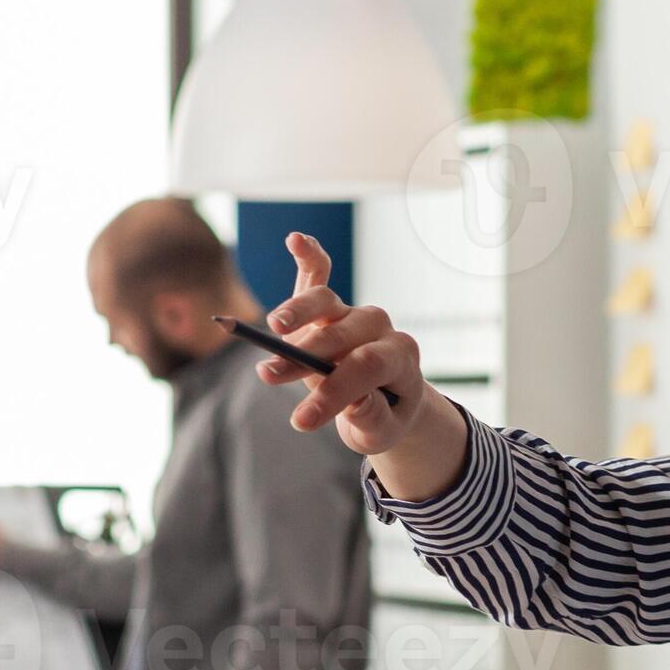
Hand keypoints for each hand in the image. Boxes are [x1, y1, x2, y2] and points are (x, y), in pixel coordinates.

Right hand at [266, 234, 433, 452]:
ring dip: (296, 313)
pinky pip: (319, 274)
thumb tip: (355, 401)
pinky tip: (296, 240)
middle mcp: (379, 327)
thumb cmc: (384, 417)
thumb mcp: (383, 429)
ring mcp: (353, 312)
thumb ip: (372, 415)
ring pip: (324, 303)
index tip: (302, 419)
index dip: (333, 392)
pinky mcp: (331, 307)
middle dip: (302, 358)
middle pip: (341, 334)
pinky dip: (309, 256)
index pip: (366, 366)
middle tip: (269, 377)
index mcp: (400, 357)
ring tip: (273, 328)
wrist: (389, 402)